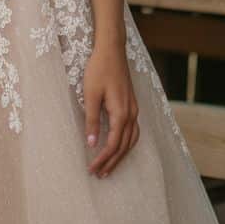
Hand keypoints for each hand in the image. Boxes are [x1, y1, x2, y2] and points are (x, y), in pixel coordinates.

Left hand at [83, 41, 139, 177]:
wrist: (112, 49)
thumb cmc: (99, 69)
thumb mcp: (90, 94)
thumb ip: (92, 120)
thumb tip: (92, 144)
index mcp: (121, 113)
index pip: (113, 144)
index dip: (103, 159)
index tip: (92, 169)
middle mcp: (131, 114)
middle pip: (124, 146)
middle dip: (112, 162)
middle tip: (99, 174)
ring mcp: (134, 109)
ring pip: (131, 140)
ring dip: (121, 155)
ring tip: (109, 166)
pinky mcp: (132, 104)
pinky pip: (133, 131)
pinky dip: (127, 144)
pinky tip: (120, 146)